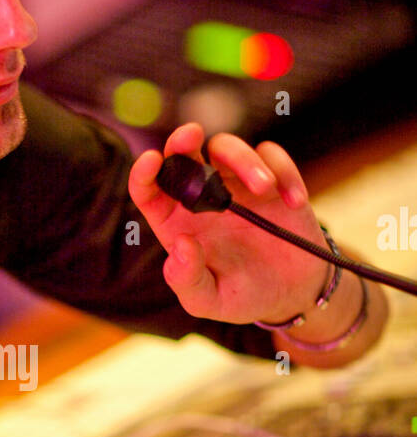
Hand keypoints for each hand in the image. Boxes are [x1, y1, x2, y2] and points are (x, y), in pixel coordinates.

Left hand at [128, 123, 329, 324]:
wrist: (293, 293)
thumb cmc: (243, 295)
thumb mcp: (210, 301)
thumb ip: (188, 281)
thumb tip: (179, 245)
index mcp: (177, 223)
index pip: (149, 191)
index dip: (143, 172)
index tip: (149, 160)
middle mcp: (201, 197)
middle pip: (184, 155)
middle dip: (182, 140)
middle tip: (191, 134)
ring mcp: (235, 184)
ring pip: (227, 148)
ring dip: (244, 160)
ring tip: (264, 189)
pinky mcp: (271, 179)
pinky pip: (272, 156)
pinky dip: (284, 171)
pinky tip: (294, 202)